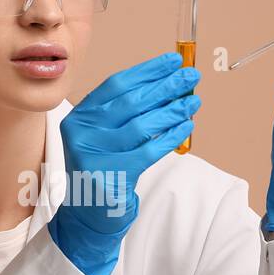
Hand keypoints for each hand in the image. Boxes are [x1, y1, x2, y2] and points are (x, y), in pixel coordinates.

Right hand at [48, 52, 200, 274]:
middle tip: (192, 77)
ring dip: (173, 111)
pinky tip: (186, 127)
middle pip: (132, 102)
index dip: (148, 71)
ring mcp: (94, 154)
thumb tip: (169, 83)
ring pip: (143, 125)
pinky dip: (171, 136)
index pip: (117, 85)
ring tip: (193, 102)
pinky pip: (149, 150)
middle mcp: (82, 132)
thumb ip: (126, 111)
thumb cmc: (103, 168)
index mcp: (80, 116)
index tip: (174, 61)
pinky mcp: (111, 174)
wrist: (88, 214)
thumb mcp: (105, 135)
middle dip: (167, 86)